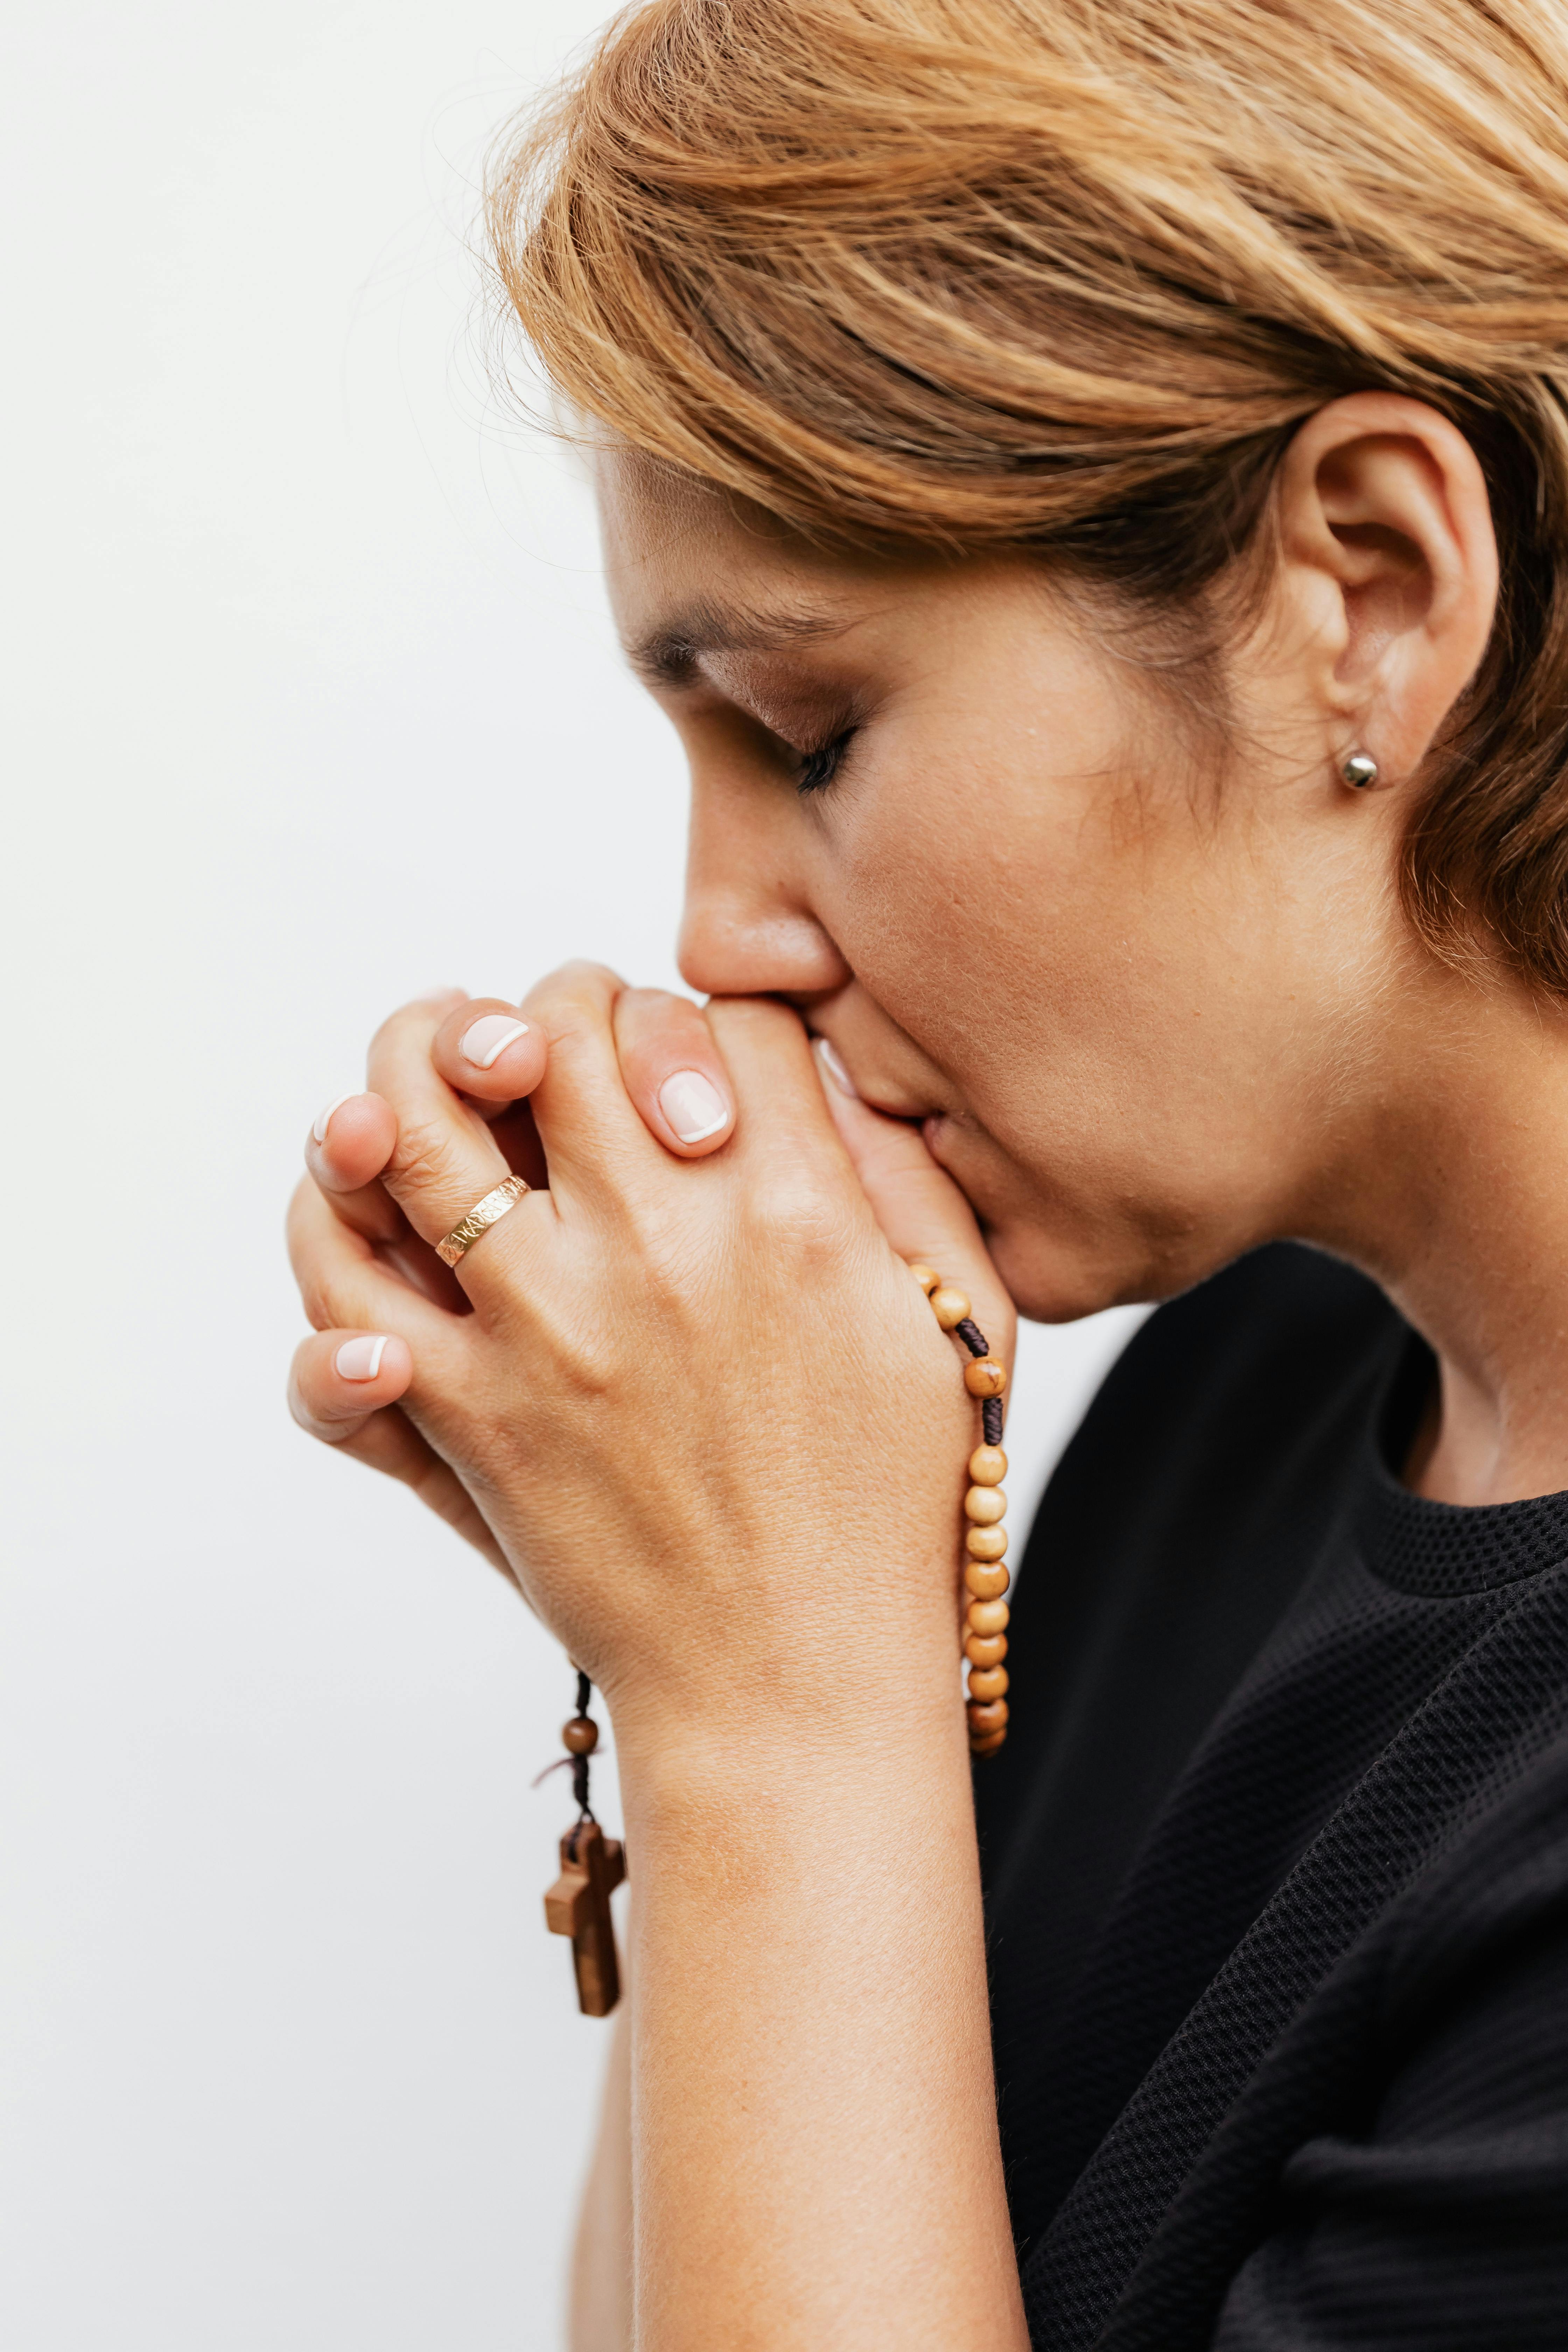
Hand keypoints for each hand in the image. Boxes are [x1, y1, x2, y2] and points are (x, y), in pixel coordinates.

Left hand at [286, 965, 1012, 1750]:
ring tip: (431, 1081)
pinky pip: (343, 1287)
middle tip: (548, 1049)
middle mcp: (663, 1249)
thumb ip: (908, 1185)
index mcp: (797, 1214)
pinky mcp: (470, 1413)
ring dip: (406, 1072)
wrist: (798, 1686)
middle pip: (557, 1023)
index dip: (697, 1020)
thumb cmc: (887, 1510)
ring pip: (413, 1123)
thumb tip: (826, 1081)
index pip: (720, 1016)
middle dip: (550, 1006)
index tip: (695, 1073)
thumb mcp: (957, 1327)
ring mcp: (549, 1328)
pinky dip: (330, 1227)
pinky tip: (362, 1205)